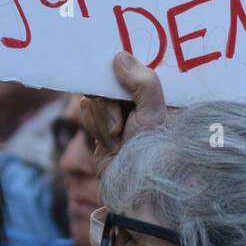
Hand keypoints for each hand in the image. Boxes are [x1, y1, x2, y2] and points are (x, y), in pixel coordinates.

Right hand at [80, 51, 166, 167]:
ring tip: (115, 139)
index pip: (139, 65)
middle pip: (111, 79)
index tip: (111, 60)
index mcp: (159, 92)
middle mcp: (139, 98)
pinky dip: (92, 125)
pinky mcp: (102, 122)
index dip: (124, 63)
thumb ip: (143, 84)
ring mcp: (120, 110)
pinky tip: (106, 142)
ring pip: (96, 95)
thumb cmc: (149, 153)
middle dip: (109, 104)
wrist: (130, 189)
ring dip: (101, 119)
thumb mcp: (152, 115)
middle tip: (118, 127)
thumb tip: (121, 56)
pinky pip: (87, 109)